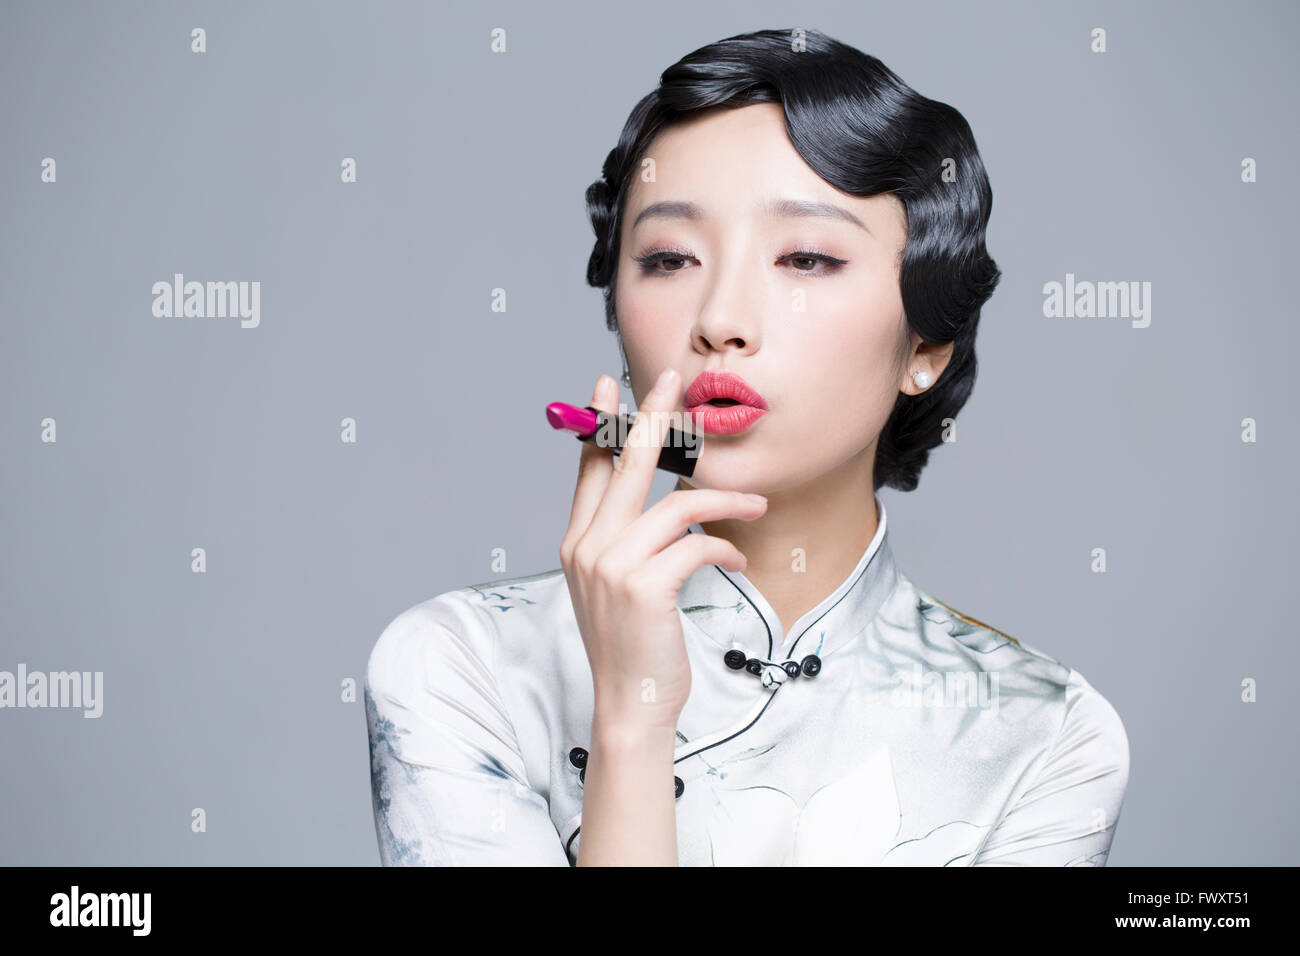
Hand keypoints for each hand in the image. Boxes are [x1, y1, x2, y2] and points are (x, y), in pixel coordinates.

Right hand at [559, 368, 767, 732]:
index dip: (599, 424)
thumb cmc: (633, 643)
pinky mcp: (645, 585)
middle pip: (625, 465)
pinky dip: (725, 547)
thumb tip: (663, 504)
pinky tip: (738, 559)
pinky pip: (697, 544)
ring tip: (756, 502)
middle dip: (651, 418)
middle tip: (672, 381)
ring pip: (676, 505)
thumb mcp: (617, 586)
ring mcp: (612, 565)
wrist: (631, 701)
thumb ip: (627, 541)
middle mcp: (588, 547)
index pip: (588, 469)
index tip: (607, 386)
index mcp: (577, 542)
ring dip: (724, 501)